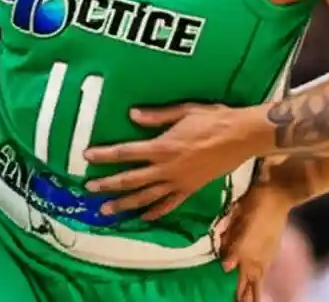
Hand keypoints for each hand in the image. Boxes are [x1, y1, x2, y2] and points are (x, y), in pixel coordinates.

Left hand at [83, 103, 257, 220]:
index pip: (126, 152)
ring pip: (146, 196)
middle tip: (89, 190)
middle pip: (131, 179)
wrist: (242, 136)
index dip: (105, 154)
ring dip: (125, 203)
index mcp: (162, 146)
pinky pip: (170, 204)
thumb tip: (132, 115)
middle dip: (108, 184)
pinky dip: (156, 212)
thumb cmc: (214, 119)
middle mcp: (166, 168)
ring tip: (106, 210)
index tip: (87, 156)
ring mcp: (178, 182)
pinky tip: (144, 218)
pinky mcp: (191, 189)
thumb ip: (157, 116)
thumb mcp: (185, 110)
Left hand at [220, 181, 295, 301]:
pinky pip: (265, 268)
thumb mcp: (240, 221)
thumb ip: (234, 246)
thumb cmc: (256, 204)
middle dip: (248, 297)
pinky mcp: (273, 246)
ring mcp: (268, 253)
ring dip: (255, 289)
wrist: (280, 193)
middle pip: (253, 284)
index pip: (242, 282)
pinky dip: (260, 276)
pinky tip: (258, 275)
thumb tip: (226, 268)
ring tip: (251, 299)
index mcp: (250, 254)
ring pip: (260, 277)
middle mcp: (259, 258)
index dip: (239, 295)